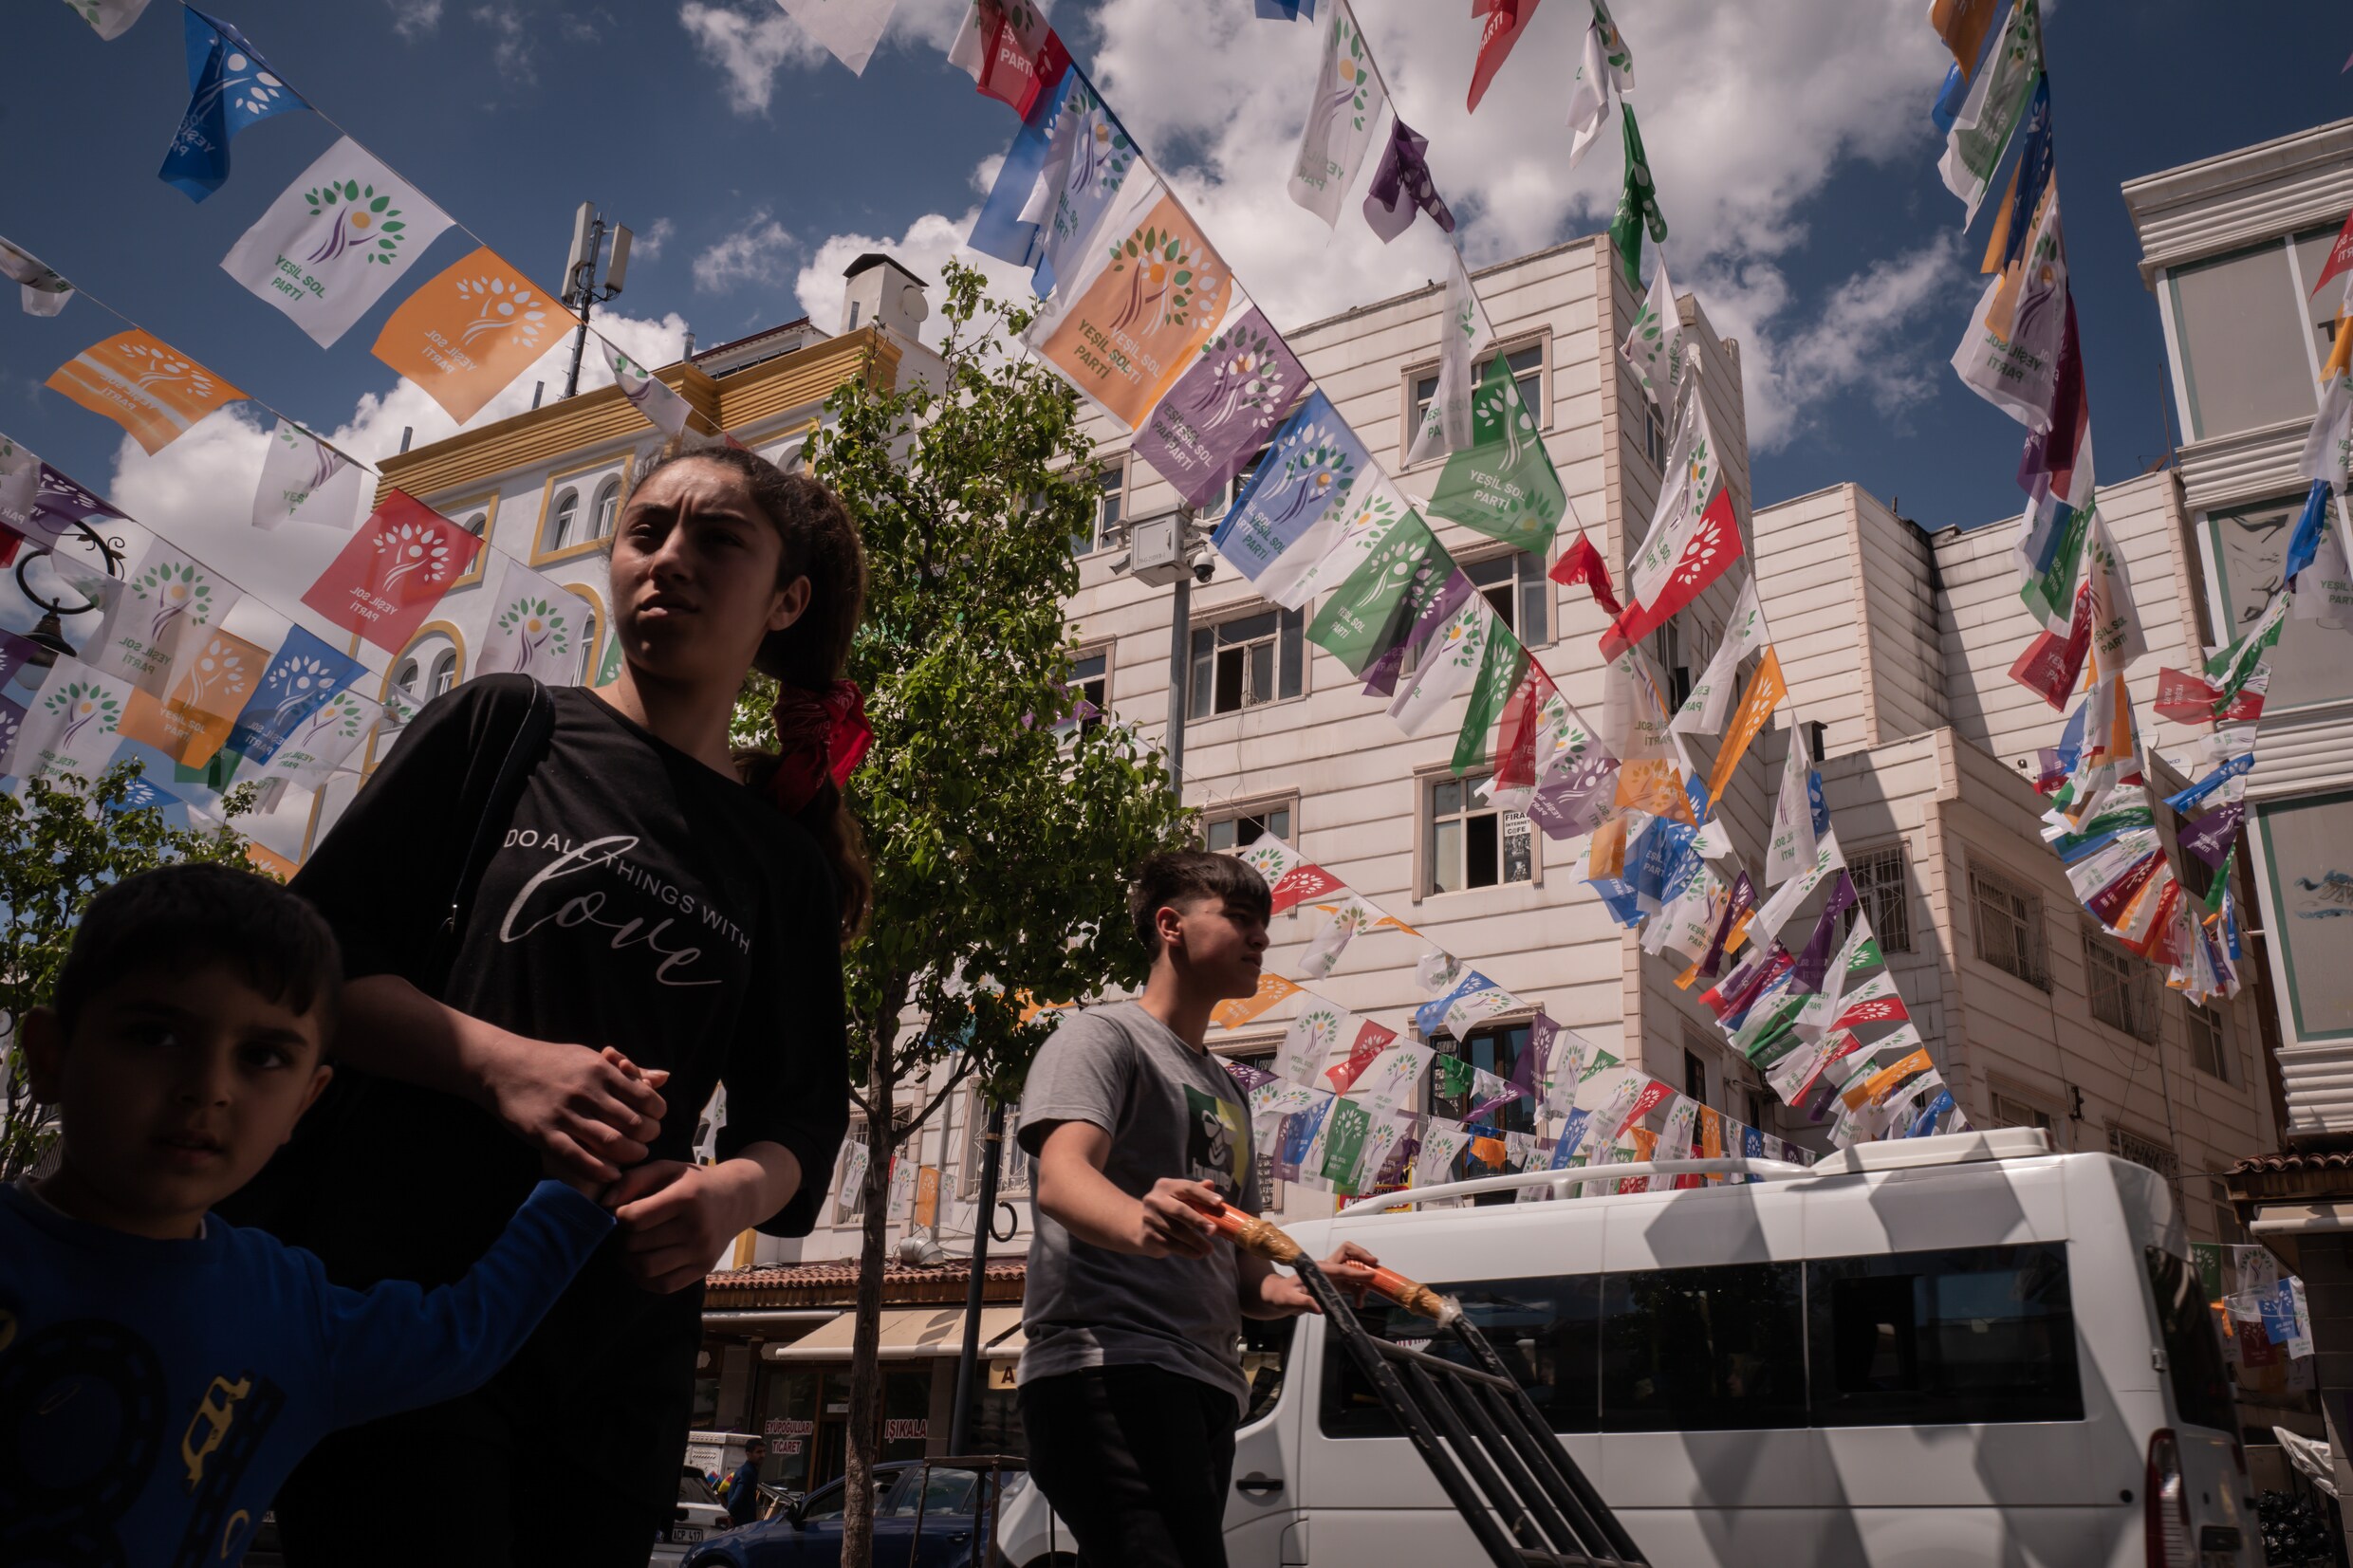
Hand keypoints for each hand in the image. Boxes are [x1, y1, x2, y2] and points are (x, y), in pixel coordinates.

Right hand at [479, 1035, 668, 1184]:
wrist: (503, 1067)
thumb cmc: (553, 1062)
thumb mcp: (591, 1058)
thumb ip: (628, 1071)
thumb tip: (665, 1077)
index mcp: (600, 1070)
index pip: (646, 1098)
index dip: (657, 1114)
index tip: (654, 1119)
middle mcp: (586, 1092)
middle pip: (634, 1124)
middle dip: (648, 1137)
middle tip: (647, 1141)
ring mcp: (564, 1115)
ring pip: (612, 1143)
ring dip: (631, 1155)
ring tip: (633, 1155)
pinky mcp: (544, 1134)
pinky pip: (579, 1158)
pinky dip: (601, 1170)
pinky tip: (612, 1174)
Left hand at [606, 1159, 763, 1292]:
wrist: (736, 1199)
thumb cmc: (694, 1182)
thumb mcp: (666, 1169)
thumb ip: (633, 1180)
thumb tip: (605, 1204)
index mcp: (686, 1198)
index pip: (634, 1218)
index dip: (619, 1216)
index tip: (624, 1212)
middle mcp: (696, 1228)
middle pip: (636, 1244)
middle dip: (622, 1238)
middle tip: (625, 1232)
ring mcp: (701, 1252)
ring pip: (646, 1268)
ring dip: (629, 1261)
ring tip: (630, 1249)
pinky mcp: (703, 1269)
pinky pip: (663, 1285)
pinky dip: (645, 1279)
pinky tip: (643, 1263)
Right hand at [1132, 1178, 1222, 1259]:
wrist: (1143, 1226)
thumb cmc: (1170, 1209)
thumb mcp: (1182, 1198)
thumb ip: (1197, 1192)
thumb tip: (1210, 1184)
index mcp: (1166, 1186)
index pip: (1188, 1188)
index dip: (1204, 1195)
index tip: (1219, 1202)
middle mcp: (1155, 1200)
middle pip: (1179, 1210)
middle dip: (1198, 1221)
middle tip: (1214, 1230)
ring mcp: (1149, 1218)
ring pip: (1176, 1231)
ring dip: (1195, 1241)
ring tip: (1209, 1249)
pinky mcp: (1148, 1235)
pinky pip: (1170, 1244)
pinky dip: (1186, 1250)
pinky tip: (1197, 1254)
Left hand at [1253, 1243, 1381, 1317]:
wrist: (1278, 1297)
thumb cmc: (1281, 1295)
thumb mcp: (1288, 1300)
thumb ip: (1303, 1302)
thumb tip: (1318, 1308)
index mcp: (1318, 1269)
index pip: (1341, 1268)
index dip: (1357, 1272)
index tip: (1371, 1274)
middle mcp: (1327, 1269)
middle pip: (1349, 1254)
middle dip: (1363, 1257)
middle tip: (1375, 1269)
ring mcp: (1332, 1276)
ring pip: (1354, 1271)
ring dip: (1363, 1282)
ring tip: (1362, 1300)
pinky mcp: (1334, 1285)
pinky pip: (1352, 1285)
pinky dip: (1359, 1292)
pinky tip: (1358, 1303)